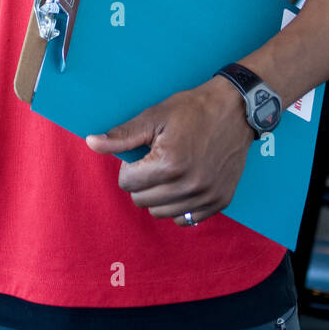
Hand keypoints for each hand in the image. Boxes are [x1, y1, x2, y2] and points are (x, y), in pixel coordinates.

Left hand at [85, 76, 254, 225]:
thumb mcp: (155, 116)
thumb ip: (123, 135)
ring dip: (159, 196)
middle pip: (141, 201)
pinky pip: (186, 220)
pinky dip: (180, 206)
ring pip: (161, 214)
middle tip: (155, 162)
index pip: (127, 183)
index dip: (129, 167)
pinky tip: (184, 185)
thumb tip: (91, 143)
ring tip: (170, 173)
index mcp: (168, 164)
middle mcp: (188, 186)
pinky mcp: (220, 201)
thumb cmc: (193, 109)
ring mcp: (206, 196)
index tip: (142, 154)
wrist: (237, 109)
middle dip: (141, 182)